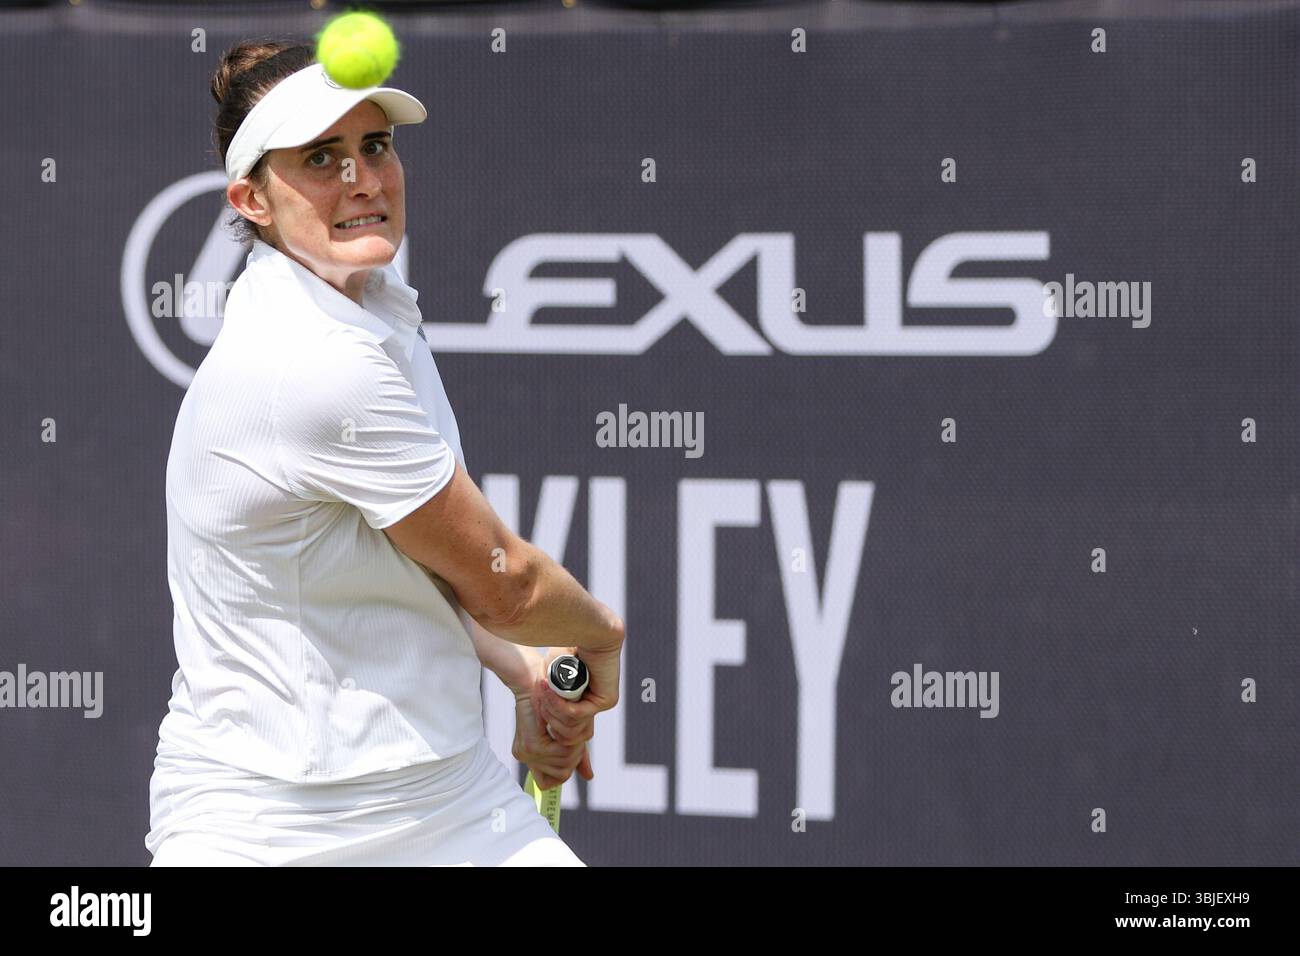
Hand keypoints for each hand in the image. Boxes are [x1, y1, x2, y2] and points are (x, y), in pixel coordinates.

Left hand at [512, 650, 593, 790]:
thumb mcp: (567, 730)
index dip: (566, 766)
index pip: (550, 782)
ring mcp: (527, 753)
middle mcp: (526, 756)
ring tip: (566, 728)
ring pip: (565, 765)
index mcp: (531, 756)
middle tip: (570, 732)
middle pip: (562, 774)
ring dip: (573, 746)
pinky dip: (569, 741)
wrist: (539, 679)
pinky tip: (564, 727)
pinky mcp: (532, 745)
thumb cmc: (554, 700)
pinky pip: (563, 754)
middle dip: (574, 754)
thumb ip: (577, 755)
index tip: (566, 744)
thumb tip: (589, 777)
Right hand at [537, 638, 621, 743]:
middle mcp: (593, 702)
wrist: (587, 626)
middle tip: (539, 693)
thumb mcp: (550, 673)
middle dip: (547, 714)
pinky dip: (559, 704)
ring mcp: (602, 702)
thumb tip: (536, 712)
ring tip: (543, 688)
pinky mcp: (607, 699)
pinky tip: (549, 690)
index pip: (565, 727)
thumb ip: (546, 692)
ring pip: (569, 723)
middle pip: (565, 730)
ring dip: (551, 708)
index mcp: (582, 698)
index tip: (536, 705)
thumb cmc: (567, 644)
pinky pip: (576, 713)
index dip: (548, 720)